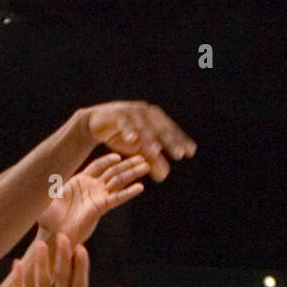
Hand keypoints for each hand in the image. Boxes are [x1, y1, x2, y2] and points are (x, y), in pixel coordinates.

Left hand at [10, 235, 124, 286]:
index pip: (80, 285)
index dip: (81, 267)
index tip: (81, 248)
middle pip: (61, 280)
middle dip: (62, 258)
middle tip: (62, 237)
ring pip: (41, 285)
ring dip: (41, 264)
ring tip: (40, 244)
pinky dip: (18, 280)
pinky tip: (17, 263)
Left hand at [37, 153, 146, 247]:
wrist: (52, 234)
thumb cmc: (47, 217)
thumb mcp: (48, 193)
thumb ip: (53, 179)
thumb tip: (44, 165)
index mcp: (80, 181)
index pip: (98, 166)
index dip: (108, 160)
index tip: (119, 155)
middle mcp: (92, 188)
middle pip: (113, 171)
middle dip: (127, 164)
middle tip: (143, 156)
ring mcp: (98, 197)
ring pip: (118, 181)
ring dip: (132, 173)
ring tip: (146, 166)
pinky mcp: (101, 207)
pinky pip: (117, 198)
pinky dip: (128, 192)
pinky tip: (139, 187)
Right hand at [78, 101, 195, 181]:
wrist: (97, 123)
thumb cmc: (123, 135)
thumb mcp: (138, 149)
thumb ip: (151, 159)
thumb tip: (164, 175)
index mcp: (155, 119)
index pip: (171, 131)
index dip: (180, 140)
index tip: (190, 152)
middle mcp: (146, 113)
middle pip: (160, 128)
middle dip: (170, 142)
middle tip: (179, 154)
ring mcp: (131, 111)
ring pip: (143, 126)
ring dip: (149, 138)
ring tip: (156, 150)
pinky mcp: (116, 114)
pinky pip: (123, 122)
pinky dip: (128, 130)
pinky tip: (132, 139)